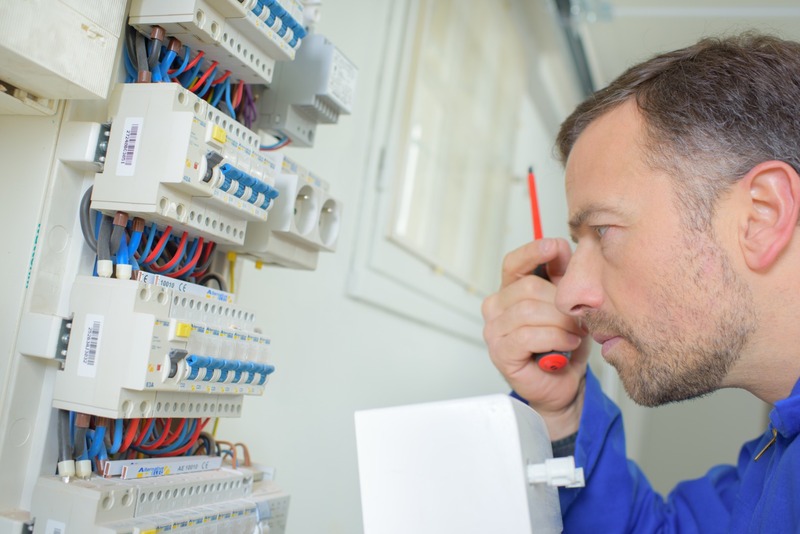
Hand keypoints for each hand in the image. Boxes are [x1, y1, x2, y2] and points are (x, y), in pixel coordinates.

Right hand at [481, 238, 589, 438]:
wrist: (563, 384)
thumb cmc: (562, 344)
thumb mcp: (568, 304)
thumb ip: (562, 276)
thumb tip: (561, 247)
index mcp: (510, 290)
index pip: (514, 262)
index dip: (533, 252)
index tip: (555, 246)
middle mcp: (496, 307)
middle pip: (529, 287)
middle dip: (561, 302)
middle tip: (580, 318)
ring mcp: (494, 330)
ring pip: (529, 311)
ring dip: (561, 322)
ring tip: (575, 333)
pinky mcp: (500, 351)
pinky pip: (528, 335)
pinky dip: (554, 338)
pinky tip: (567, 343)